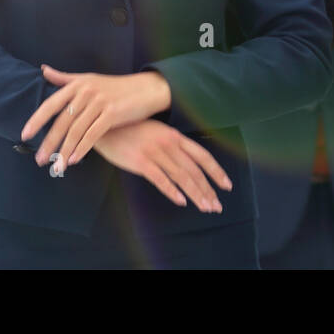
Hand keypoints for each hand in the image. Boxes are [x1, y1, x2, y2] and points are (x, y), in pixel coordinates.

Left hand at [23, 66, 171, 167]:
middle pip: (62, 121)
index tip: (25, 135)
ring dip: (65, 151)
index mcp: (77, 85)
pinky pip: (93, 134)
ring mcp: (99, 102)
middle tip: (40, 159)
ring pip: (76, 131)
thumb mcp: (89, 79)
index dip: (37, 120)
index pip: (51, 104)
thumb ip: (65, 78)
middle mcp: (86, 92)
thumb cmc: (116, 87)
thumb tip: (44, 71)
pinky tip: (75, 160)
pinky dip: (82, 148)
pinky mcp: (113, 114)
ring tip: (57, 166)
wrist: (146, 89)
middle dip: (49, 142)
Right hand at [95, 120, 231, 212]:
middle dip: (208, 190)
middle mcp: (169, 144)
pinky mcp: (140, 162)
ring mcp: (155, 152)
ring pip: (181, 177)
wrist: (106, 125)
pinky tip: (181, 201)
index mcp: (176, 136)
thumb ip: (174, 145)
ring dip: (195, 194)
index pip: (203, 156)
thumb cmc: (133, 130)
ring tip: (205, 207)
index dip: (216, 172)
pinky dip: (172, 191)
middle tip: (216, 206)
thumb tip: (190, 163)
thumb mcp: (158, 132)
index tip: (227, 186)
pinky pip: (160, 179)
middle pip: (194, 170)